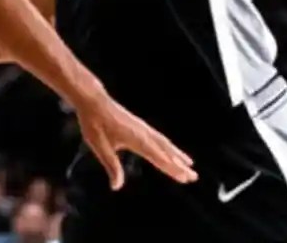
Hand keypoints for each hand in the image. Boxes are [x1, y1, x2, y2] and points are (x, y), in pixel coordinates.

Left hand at [75, 89, 196, 189]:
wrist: (93, 100)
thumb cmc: (94, 122)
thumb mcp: (99, 146)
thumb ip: (111, 165)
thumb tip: (116, 186)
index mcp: (136, 139)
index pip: (158, 158)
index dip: (172, 169)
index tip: (185, 177)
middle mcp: (143, 133)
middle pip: (166, 151)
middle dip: (180, 164)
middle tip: (193, 176)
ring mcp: (143, 127)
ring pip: (164, 143)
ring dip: (177, 154)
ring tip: (189, 162)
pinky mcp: (139, 125)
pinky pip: (159, 137)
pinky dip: (168, 145)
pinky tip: (170, 148)